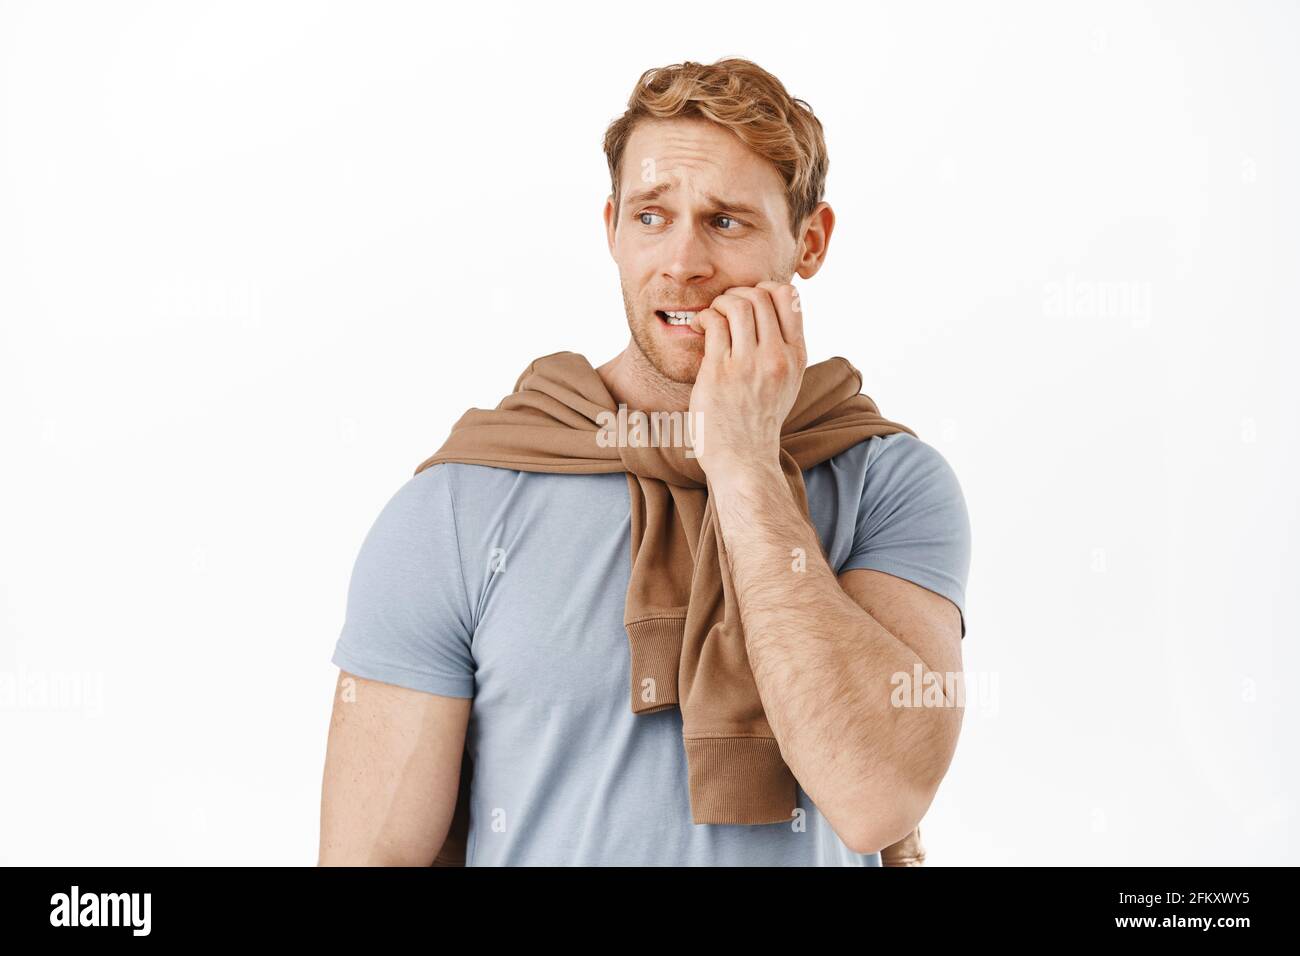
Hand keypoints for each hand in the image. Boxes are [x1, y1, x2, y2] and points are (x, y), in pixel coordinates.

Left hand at [687, 280, 806, 483]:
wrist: (744, 458)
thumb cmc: (759, 420)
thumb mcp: (786, 382)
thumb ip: (782, 348)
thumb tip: (767, 308)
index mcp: (796, 357)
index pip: (790, 297)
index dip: (766, 289)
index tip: (750, 303)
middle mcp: (777, 357)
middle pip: (761, 295)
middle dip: (738, 293)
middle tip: (725, 309)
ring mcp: (749, 365)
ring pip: (737, 304)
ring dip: (720, 303)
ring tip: (712, 318)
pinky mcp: (721, 372)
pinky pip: (714, 323)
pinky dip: (704, 317)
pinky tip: (700, 328)